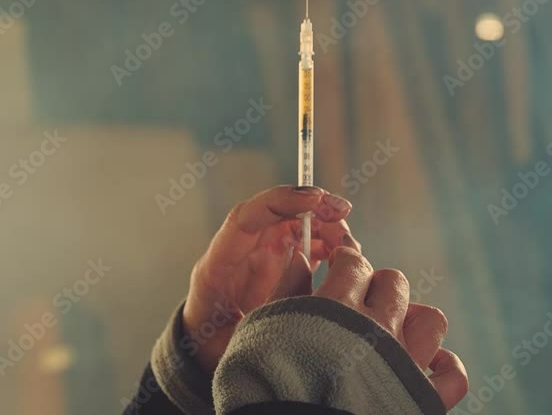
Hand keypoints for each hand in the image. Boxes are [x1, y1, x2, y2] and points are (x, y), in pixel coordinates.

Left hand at [182, 185, 357, 374]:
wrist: (203, 353)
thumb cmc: (213, 346)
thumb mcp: (233, 338)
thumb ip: (265, 310)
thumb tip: (304, 277)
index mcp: (218, 265)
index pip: (245, 218)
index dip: (280, 201)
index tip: (316, 198)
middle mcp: (240, 252)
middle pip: (276, 214)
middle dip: (310, 206)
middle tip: (342, 212)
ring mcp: (259, 256)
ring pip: (294, 225)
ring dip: (323, 225)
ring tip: (348, 243)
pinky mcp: (276, 266)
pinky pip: (302, 243)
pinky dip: (325, 243)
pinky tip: (343, 255)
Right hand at [273, 246, 469, 409]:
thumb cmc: (267, 378)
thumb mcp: (264, 326)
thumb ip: (286, 287)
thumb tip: (301, 255)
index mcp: (337, 305)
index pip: (354, 263)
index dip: (345, 262)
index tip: (336, 268)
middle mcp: (377, 328)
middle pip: (394, 283)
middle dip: (375, 285)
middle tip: (357, 300)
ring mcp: (404, 363)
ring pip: (430, 320)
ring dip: (413, 318)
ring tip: (392, 328)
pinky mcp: (422, 398)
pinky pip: (453, 376)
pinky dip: (443, 367)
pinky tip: (426, 364)